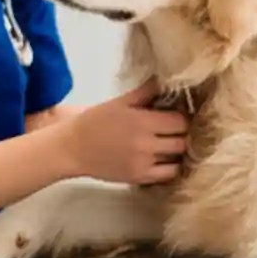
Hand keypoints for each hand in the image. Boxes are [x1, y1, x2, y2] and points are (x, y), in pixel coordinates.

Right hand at [61, 80, 189, 184]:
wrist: (73, 148)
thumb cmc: (96, 121)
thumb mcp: (121, 102)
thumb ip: (146, 91)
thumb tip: (167, 79)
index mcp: (142, 121)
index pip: (180, 121)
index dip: (182, 117)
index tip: (178, 115)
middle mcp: (146, 144)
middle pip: (182, 140)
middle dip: (182, 134)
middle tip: (177, 130)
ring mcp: (144, 163)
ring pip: (178, 158)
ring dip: (178, 151)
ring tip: (172, 144)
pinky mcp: (140, 178)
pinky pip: (169, 174)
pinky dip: (172, 166)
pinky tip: (167, 159)